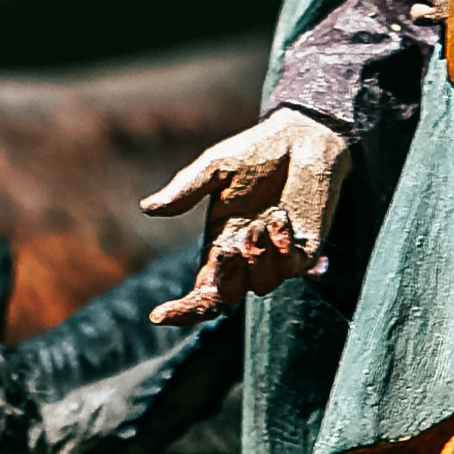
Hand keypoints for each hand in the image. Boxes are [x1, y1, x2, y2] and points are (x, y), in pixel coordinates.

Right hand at [141, 108, 349, 326]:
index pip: (200, 289)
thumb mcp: (215, 168)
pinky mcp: (305, 251)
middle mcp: (246, 257)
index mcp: (219, 243)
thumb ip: (186, 191)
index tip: (158, 315)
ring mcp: (277, 257)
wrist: (302, 139)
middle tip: (231, 246)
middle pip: (228, 296)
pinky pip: (291, 269)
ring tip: (264, 220)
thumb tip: (147, 208)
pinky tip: (282, 217)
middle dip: (226, 277)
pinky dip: (283, 249)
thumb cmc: (256, 152)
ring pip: (261, 285)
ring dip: (258, 258)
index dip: (181, 308)